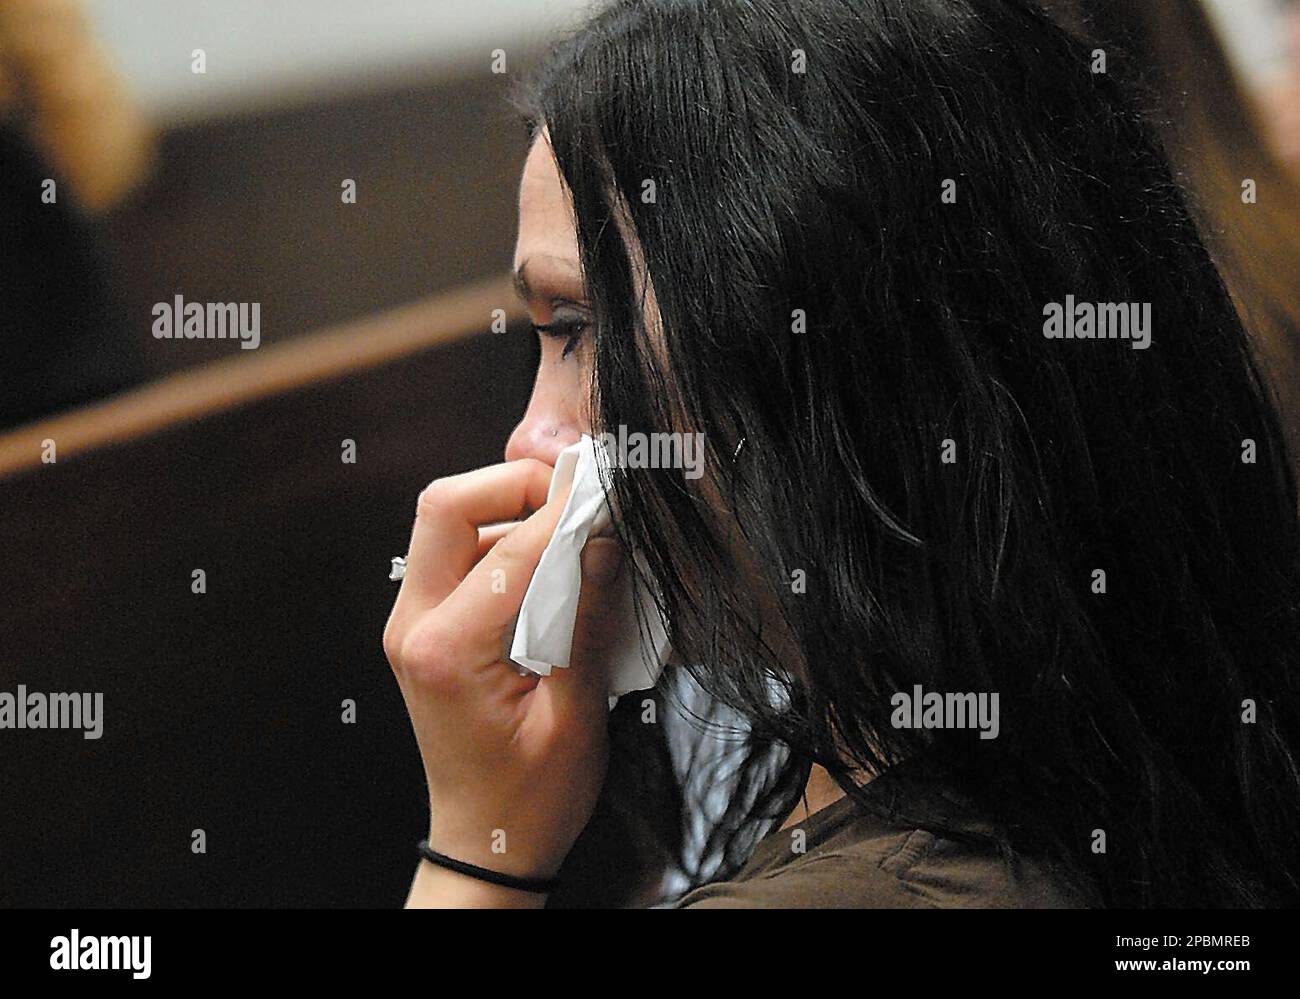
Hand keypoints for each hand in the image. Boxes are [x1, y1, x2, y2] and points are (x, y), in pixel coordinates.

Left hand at [383, 459, 624, 903]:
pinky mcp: (425, 629)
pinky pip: (456, 557)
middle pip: (445, 507)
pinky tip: (549, 561)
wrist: (485, 843)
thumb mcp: (576, 719)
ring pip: (446, 524)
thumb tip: (604, 542)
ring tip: (570, 525)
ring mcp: (412, 626)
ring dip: (507, 509)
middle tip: (575, 495)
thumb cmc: (529, 799)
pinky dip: (502, 540)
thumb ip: (588, 623)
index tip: (609, 493)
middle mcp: (414, 627)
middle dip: (513, 485)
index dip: (566, 512)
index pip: (510, 550)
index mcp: (447, 651)